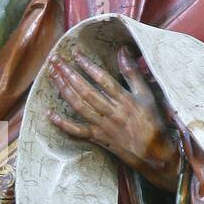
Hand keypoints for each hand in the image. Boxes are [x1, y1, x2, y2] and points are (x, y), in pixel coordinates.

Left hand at [47, 44, 182, 192]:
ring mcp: (102, 126)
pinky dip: (62, 123)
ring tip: (52, 75)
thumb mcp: (147, 95)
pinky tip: (50, 113)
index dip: (87, 65)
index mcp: (124, 99)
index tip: (75, 53)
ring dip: (63, 90)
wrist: (154, 152)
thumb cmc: (152, 121)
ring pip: (78, 106)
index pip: (102, 78)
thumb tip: (123, 50)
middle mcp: (111, 111)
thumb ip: (133, 73)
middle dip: (68, 74)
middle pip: (85, 90)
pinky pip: (77, 131)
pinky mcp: (97, 138)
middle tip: (55, 61)